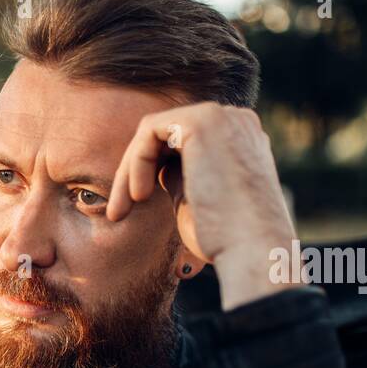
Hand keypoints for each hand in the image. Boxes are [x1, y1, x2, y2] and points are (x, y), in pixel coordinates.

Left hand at [106, 101, 296, 309]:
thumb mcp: (198, 200)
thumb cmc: (225, 239)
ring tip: (121, 210)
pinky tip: (139, 196)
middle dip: (133, 172)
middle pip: (164, 135)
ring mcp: (222, 116)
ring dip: (129, 172)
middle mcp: (235, 120)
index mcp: (239, 138)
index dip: (149, 172)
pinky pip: (149, 133)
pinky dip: (135, 164)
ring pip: (152, 132)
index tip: (130, 208)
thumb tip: (158, 170)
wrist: (251, 251)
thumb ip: (181, 176)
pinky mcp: (202, 123)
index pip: (180, 143)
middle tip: (116, 213)